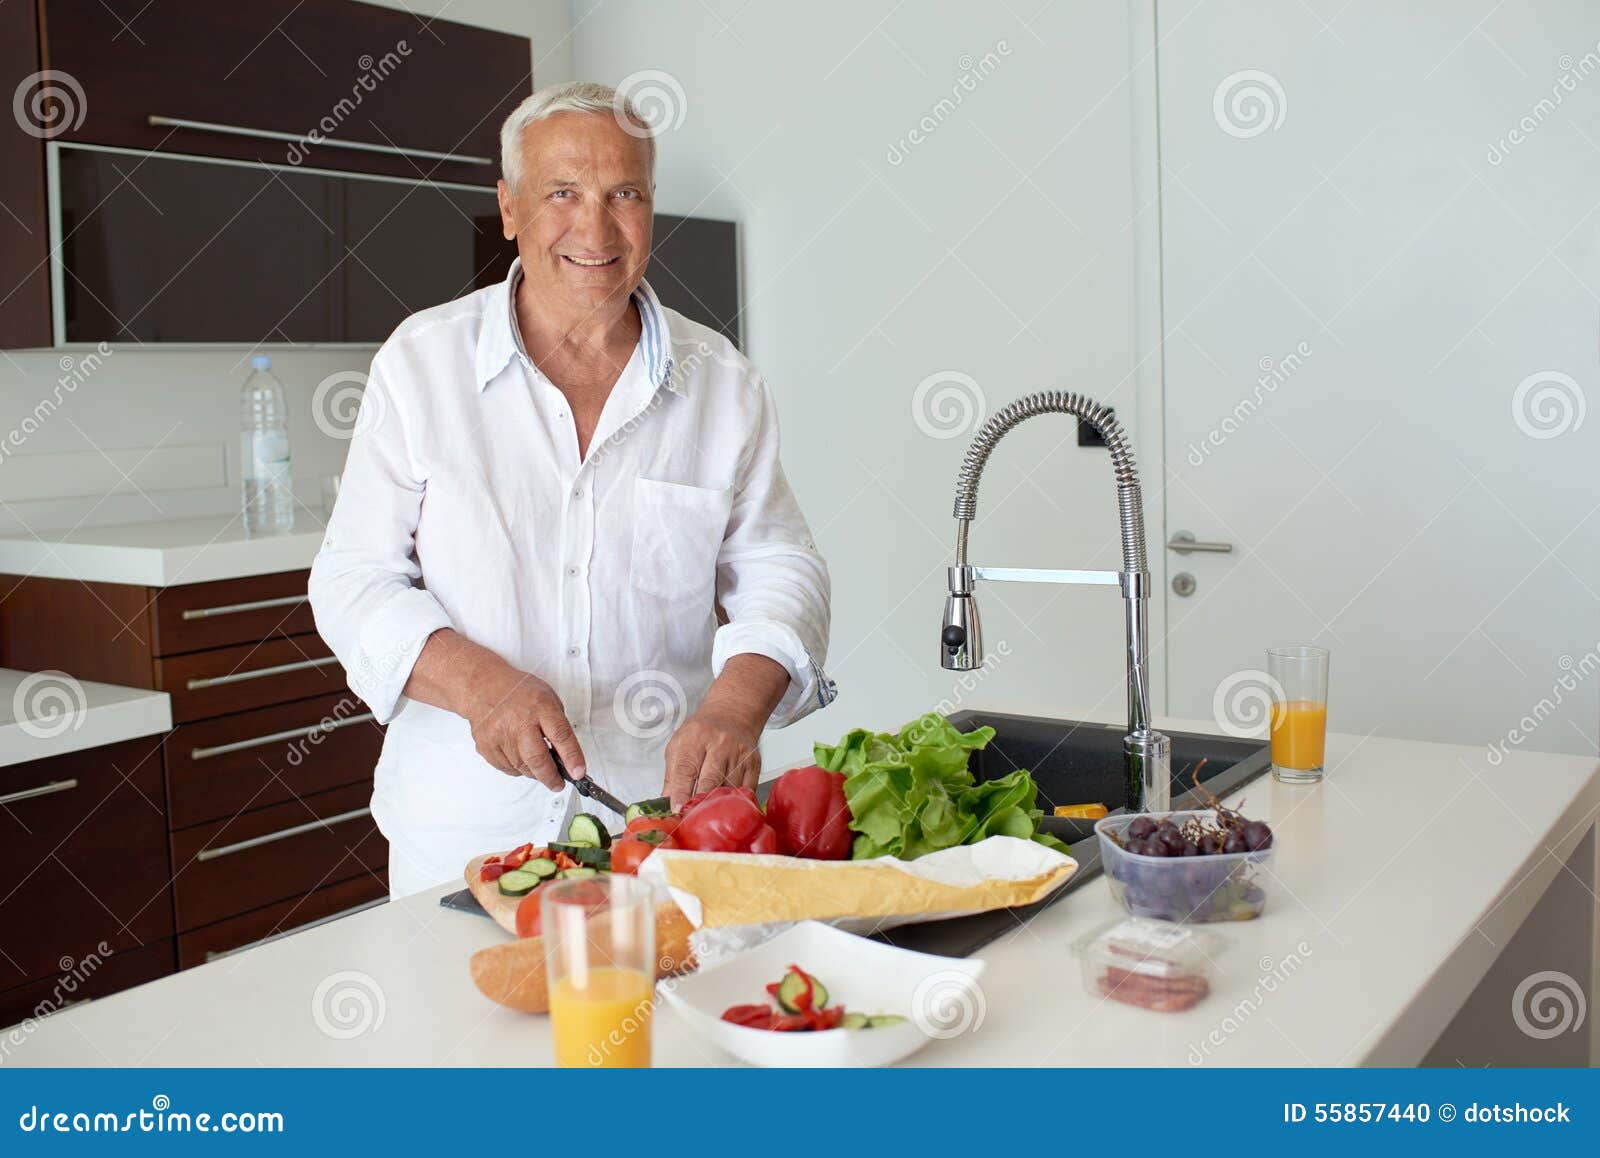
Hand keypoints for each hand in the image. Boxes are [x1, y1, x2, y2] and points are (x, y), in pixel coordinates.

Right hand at [462, 663, 585, 790]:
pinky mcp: (486, 746)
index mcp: (540, 706)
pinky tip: (520, 757)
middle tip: (558, 784)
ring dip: (534, 772)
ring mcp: (499, 735)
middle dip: (551, 777)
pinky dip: (517, 768)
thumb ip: (557, 727)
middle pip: (537, 758)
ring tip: (539, 766)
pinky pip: (507, 768)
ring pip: (522, 767)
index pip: (560, 735)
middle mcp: (518, 721)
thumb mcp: (548, 700)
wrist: (483, 687)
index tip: (579, 773)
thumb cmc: (519, 692)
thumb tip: (566, 757)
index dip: (572, 757)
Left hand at [663, 706, 761, 810]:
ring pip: (729, 788)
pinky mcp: (754, 763)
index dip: (682, 793)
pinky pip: (746, 789)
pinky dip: (736, 801)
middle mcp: (719, 745)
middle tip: (692, 818)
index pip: (687, 770)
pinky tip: (728, 806)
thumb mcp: (679, 744)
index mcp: (695, 739)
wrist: (732, 713)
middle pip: (710, 780)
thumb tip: (667, 802)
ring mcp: (739, 754)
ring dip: (718, 804)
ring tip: (709, 815)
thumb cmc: (702, 732)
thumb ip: (672, 775)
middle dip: (700, 802)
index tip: (678, 810)